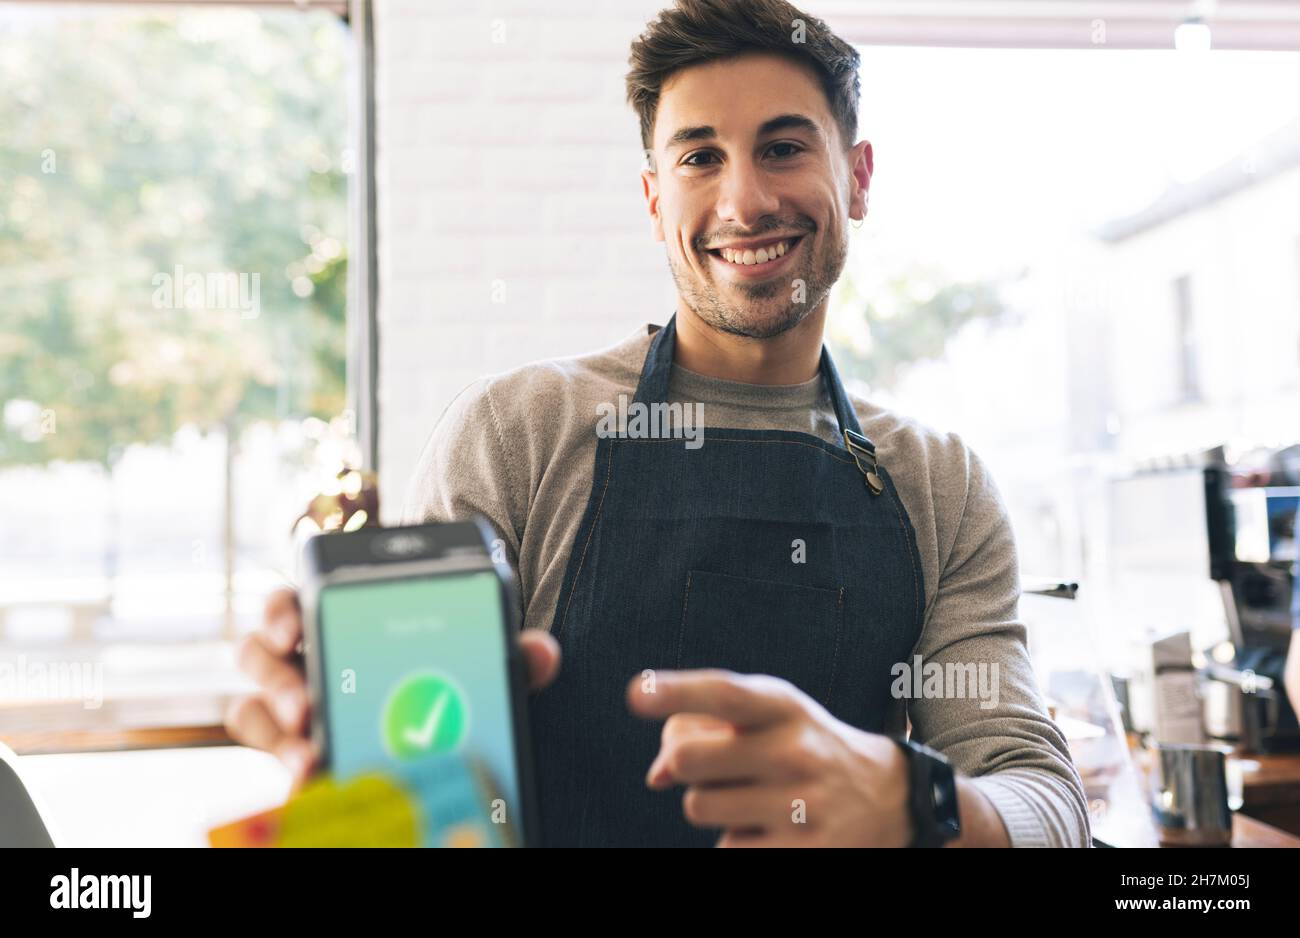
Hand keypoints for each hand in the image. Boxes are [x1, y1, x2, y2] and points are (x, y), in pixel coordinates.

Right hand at [225, 587, 560, 789]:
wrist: (442, 731)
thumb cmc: (448, 678)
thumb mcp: (478, 664)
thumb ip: (507, 655)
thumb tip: (544, 652)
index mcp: (337, 620)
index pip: (289, 601)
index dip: (278, 610)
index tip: (293, 628)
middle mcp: (302, 659)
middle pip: (258, 656)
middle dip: (275, 678)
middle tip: (305, 704)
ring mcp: (292, 707)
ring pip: (251, 710)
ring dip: (275, 732)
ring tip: (310, 755)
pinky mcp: (295, 751)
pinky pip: (270, 759)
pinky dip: (285, 771)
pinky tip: (313, 784)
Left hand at [627, 669, 911, 846]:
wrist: (886, 799)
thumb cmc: (800, 747)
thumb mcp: (767, 718)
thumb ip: (703, 727)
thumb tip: (655, 777)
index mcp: (784, 707)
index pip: (724, 693)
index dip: (677, 692)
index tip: (637, 693)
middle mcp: (795, 752)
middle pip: (687, 758)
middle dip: (682, 764)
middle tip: (717, 766)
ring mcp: (800, 807)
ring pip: (698, 806)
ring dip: (710, 804)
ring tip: (753, 797)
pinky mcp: (801, 854)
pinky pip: (724, 848)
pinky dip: (735, 840)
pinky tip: (769, 829)